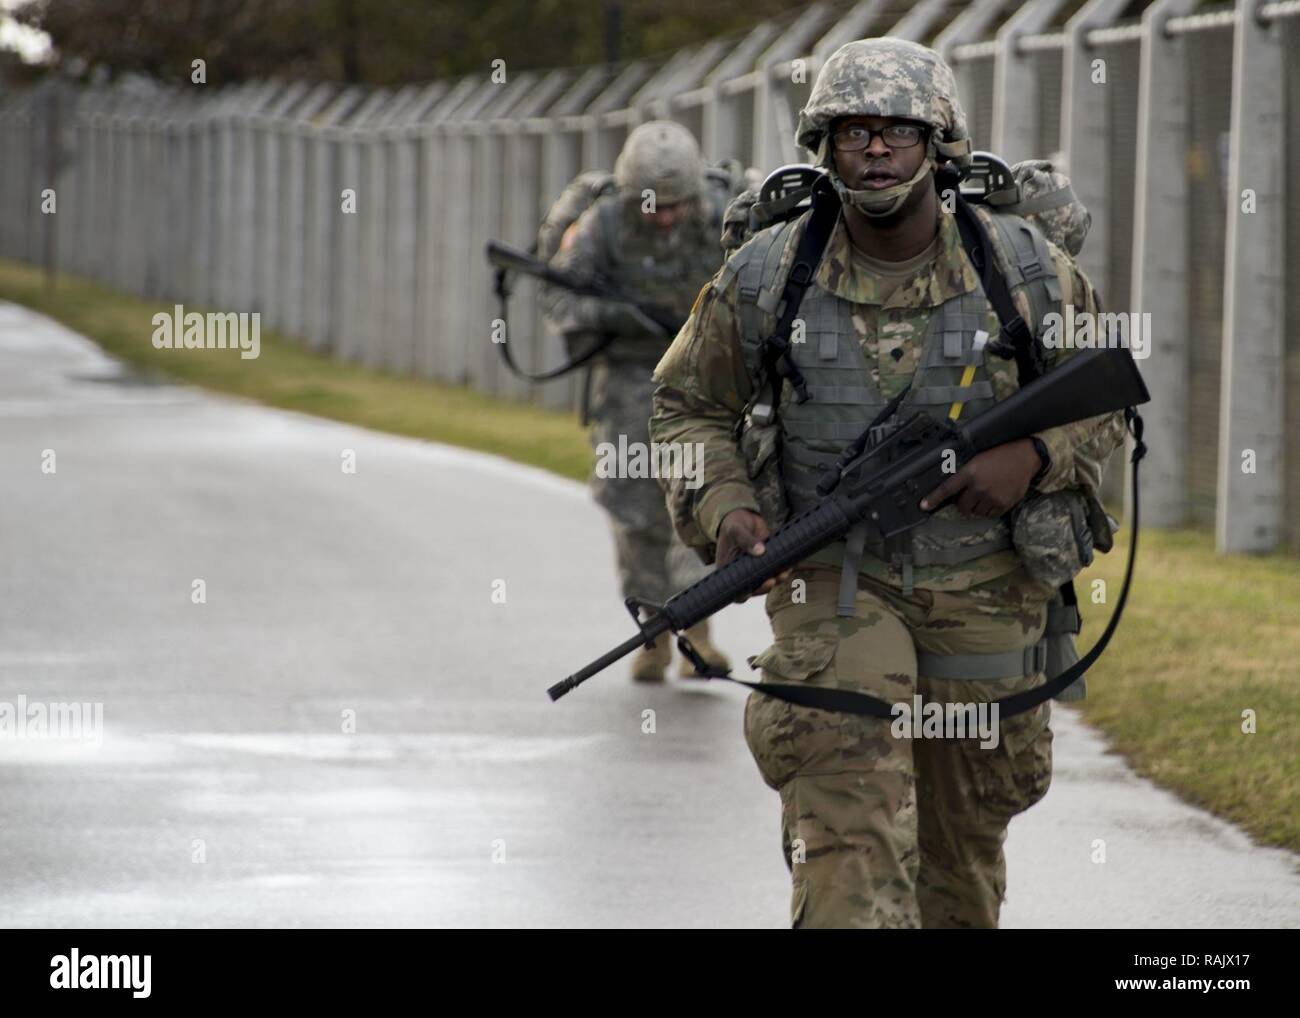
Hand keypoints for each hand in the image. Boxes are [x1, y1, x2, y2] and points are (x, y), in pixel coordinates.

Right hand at [716, 509, 793, 601]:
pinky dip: (783, 570)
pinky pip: (776, 570)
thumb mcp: (736, 529)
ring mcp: (755, 568)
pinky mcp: (767, 561)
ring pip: (766, 581)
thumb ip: (745, 539)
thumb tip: (760, 551)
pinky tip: (789, 566)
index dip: (743, 594)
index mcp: (729, 570)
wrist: (745, 516)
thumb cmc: (734, 524)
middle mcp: (742, 572)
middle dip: (764, 587)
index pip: (734, 590)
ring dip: (776, 579)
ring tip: (783, 573)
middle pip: (753, 589)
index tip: (751, 592)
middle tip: (771, 580)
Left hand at [920, 438, 1043, 517]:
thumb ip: (966, 473)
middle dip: (963, 503)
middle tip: (970, 494)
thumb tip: (954, 488)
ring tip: (985, 493)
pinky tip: (995, 497)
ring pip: (976, 512)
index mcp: (970, 473)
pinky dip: (989, 509)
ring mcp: (992, 497)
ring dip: (977, 506)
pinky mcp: (1003, 504)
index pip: (947, 489)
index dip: (934, 498)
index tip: (923, 506)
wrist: (1025, 457)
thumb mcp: (978, 459)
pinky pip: (990, 514)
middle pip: (962, 506)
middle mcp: (979, 487)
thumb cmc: (999, 454)